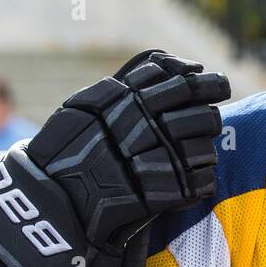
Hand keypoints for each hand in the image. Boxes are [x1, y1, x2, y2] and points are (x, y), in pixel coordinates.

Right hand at [0, 50, 229, 266]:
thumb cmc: (69, 150)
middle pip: (198, 114)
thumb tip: (178, 64)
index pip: (177, 80)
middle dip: (209, 116)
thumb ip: (129, 82)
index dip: (203, 82)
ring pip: (202, 148)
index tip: (215, 83)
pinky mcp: (157, 197)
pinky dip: (201, 179)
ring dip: (205, 148)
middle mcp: (136, 127)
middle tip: (210, 117)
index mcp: (120, 99)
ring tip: (196, 151)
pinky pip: (199, 183)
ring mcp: (148, 162)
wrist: (50, 202)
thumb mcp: (87, 105)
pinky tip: (191, 178)